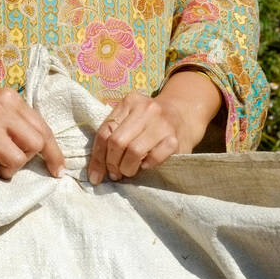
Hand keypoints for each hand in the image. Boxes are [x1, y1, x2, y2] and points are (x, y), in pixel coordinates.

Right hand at [0, 78, 65, 181]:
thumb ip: (20, 123)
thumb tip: (48, 155)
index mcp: (11, 99)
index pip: (42, 129)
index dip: (54, 153)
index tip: (58, 171)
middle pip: (34, 145)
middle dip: (26, 159)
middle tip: (9, 158)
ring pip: (16, 160)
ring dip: (6, 168)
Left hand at [87, 70, 222, 184]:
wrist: (184, 114)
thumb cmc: (150, 122)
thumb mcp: (130, 118)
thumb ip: (113, 134)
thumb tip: (95, 170)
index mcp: (129, 102)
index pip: (105, 131)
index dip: (97, 157)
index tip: (95, 177)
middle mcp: (146, 109)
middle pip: (117, 142)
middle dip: (112, 163)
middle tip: (116, 174)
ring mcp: (162, 123)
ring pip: (134, 152)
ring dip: (128, 168)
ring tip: (129, 172)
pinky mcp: (174, 139)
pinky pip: (154, 158)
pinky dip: (147, 166)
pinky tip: (146, 165)